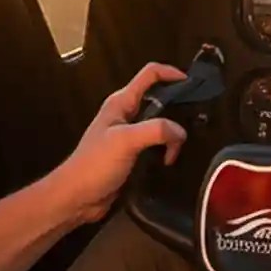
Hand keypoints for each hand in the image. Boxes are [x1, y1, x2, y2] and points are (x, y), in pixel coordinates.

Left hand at [48, 63, 188, 224]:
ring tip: (180, 147)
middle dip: (177, 107)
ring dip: (172, 133)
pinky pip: (155, 144)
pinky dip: (166, 149)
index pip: (150, 74)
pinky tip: (169, 160)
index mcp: (121, 103)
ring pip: (159, 124)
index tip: (191, 83)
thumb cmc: (94, 165)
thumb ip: (156, 130)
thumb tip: (180, 132)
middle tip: (194, 120)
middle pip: (158, 99)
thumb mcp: (126, 140)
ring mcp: (128, 135)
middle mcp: (125, 115)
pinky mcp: (132, 154)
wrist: (76, 197)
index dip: (171, 73)